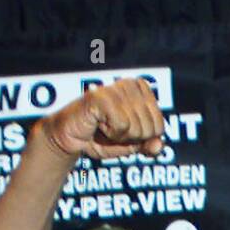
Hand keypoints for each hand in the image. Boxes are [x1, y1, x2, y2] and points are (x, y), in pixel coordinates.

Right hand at [37, 79, 164, 159]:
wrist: (69, 138)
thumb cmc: (100, 137)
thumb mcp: (130, 144)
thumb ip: (148, 145)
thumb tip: (159, 146)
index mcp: (141, 90)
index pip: (160, 126)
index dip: (142, 138)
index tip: (124, 131)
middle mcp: (130, 84)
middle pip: (150, 128)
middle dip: (132, 138)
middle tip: (111, 130)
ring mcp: (115, 88)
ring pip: (137, 128)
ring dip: (120, 137)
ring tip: (104, 126)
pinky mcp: (101, 97)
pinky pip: (123, 126)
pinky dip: (111, 134)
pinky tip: (98, 125)